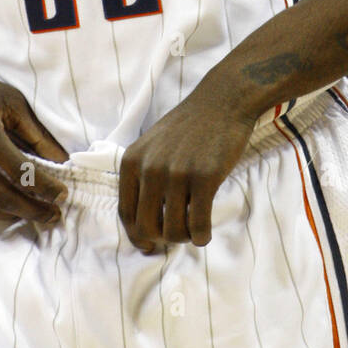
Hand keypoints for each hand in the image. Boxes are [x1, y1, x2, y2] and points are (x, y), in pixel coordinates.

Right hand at [0, 51, 68, 225]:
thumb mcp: (11, 100)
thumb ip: (37, 134)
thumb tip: (63, 161)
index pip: (20, 171)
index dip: (46, 188)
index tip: (62, 195)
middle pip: (2, 197)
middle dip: (33, 211)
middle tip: (53, 215)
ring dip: (9, 216)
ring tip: (29, 212)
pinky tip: (1, 208)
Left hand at [118, 83, 256, 252]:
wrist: (222, 101)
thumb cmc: (189, 126)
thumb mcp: (153, 145)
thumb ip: (144, 176)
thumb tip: (144, 224)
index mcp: (132, 161)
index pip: (126, 213)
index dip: (136, 236)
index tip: (148, 246)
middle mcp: (150, 168)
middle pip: (146, 227)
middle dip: (162, 239)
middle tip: (176, 234)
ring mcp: (177, 173)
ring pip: (173, 231)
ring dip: (184, 238)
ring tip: (193, 230)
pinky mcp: (204, 177)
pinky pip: (197, 225)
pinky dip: (201, 236)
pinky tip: (205, 233)